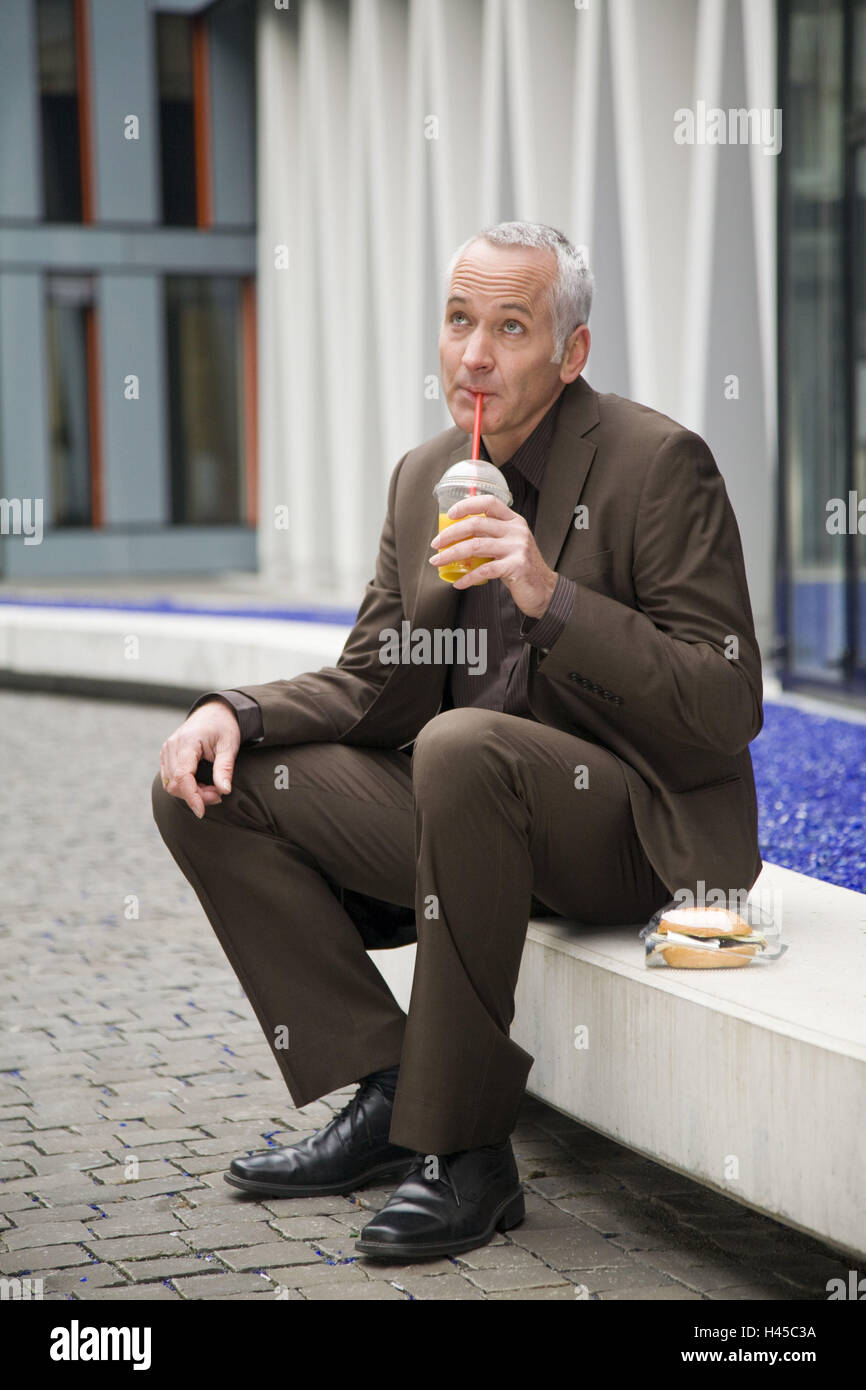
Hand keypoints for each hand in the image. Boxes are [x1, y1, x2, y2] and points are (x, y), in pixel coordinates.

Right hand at [159, 701, 240, 818]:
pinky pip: (170, 779)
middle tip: (219, 794)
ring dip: (190, 793)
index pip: (182, 776)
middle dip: (196, 796)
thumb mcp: (230, 746)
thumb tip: (225, 791)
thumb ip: (225, 768)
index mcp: (187, 742)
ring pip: (170, 784)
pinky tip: (202, 785)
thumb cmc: (224, 727)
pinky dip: (185, 787)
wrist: (215, 712)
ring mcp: (166, 751)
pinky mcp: (167, 756)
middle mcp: (171, 746)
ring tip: (212, 788)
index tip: (202, 812)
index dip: (191, 797)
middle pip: (175, 783)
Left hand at [429, 495, 557, 618]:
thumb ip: (489, 537)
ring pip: (476, 546)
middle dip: (451, 533)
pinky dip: (468, 577)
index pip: (489, 503)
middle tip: (436, 544)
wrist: (544, 590)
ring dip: (452, 554)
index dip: (467, 505)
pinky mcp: (516, 566)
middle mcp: (516, 530)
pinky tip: (459, 583)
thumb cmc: (520, 568)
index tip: (450, 514)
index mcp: (514, 521)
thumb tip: (456, 537)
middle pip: (477, 524)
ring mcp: (518, 547)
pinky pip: (484, 570)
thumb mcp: (507, 546)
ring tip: (438, 561)